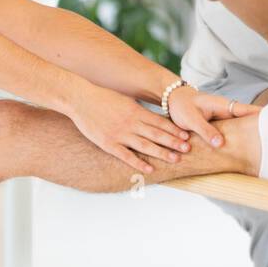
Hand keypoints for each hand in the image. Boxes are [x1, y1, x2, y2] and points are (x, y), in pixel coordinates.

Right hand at [69, 83, 192, 174]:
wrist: (79, 99)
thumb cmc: (101, 97)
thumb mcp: (124, 99)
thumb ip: (137, 108)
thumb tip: (150, 114)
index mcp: (135, 111)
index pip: (160, 122)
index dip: (174, 130)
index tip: (186, 136)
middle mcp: (131, 123)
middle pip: (157, 134)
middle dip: (174, 142)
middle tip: (188, 149)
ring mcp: (119, 134)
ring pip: (145, 146)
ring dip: (162, 153)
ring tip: (175, 159)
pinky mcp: (108, 143)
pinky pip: (126, 156)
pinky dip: (138, 163)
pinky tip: (149, 169)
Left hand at [165, 84, 260, 149]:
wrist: (174, 101)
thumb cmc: (183, 107)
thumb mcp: (191, 120)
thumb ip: (206, 131)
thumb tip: (221, 145)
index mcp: (225, 106)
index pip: (250, 111)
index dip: (265, 117)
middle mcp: (229, 111)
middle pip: (251, 120)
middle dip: (263, 130)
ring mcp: (227, 118)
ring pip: (244, 127)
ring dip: (253, 136)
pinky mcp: (222, 125)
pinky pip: (234, 132)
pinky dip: (241, 139)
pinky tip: (249, 150)